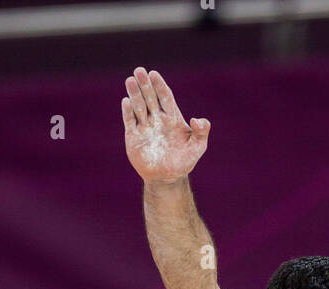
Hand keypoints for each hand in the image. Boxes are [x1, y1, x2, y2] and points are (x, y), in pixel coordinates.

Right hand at [122, 67, 209, 182]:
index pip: (165, 97)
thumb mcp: (197, 147)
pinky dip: (128, 112)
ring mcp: (144, 127)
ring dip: (134, 94)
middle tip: (140, 71)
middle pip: (150, 97)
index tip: (154, 74)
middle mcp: (157, 119)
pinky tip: (126, 101)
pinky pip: (130, 121)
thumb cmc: (183, 162)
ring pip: (138, 106)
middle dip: (145, 85)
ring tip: (130, 80)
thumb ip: (201, 132)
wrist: (167, 178)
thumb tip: (198, 119)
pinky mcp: (133, 136)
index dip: (160, 85)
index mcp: (171, 117)